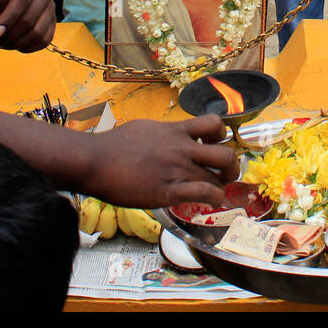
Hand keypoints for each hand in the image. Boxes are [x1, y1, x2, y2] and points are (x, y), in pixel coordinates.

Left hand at [0, 0, 56, 51]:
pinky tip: (10, 45)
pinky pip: (43, 41)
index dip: (8, 19)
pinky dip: (26, 48)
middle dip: (8, 35)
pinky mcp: (52, 23)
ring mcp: (51, 7)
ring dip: (14, 44)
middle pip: (30, 20)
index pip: (21, 1)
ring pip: (37, 34)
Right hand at [79, 115, 235, 207]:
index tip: (215, 145)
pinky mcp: (169, 190)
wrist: (95, 160)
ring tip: (217, 192)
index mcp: (175, 131)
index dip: (222, 136)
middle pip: (226, 154)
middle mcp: (182, 149)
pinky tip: (208, 203)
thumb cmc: (113, 146)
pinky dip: (213, 199)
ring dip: (222, 187)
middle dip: (231, 167)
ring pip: (218, 178)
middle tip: (225, 174)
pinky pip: (204, 193)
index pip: (214, 124)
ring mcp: (177, 169)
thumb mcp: (145, 128)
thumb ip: (164, 133)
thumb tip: (170, 134)